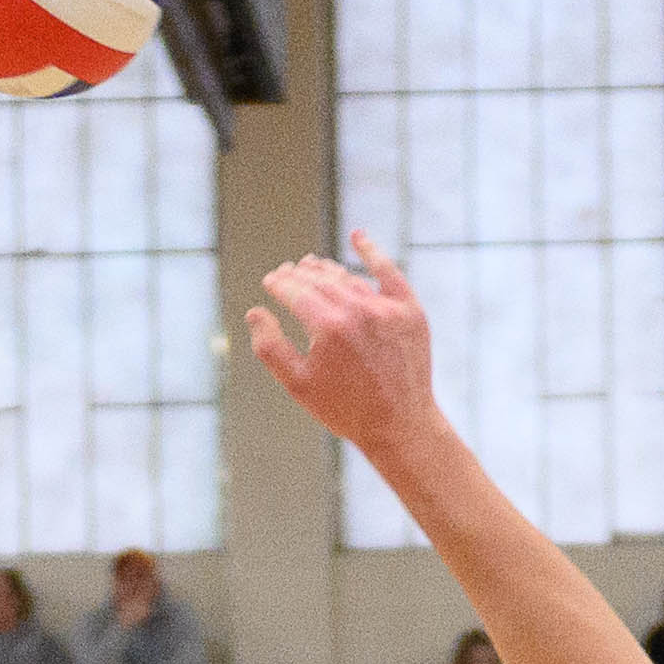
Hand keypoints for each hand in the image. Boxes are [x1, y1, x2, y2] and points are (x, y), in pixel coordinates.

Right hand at [246, 230, 440, 469]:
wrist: (400, 426)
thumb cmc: (345, 410)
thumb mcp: (299, 385)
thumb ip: (271, 348)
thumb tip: (254, 313)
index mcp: (327, 327)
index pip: (294, 291)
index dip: (278, 283)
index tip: (270, 281)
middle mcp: (357, 310)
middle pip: (319, 280)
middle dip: (298, 274)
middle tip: (287, 272)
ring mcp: (386, 307)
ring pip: (348, 277)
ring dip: (326, 269)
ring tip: (312, 266)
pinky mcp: (409, 310)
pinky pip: (388, 272)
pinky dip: (371, 253)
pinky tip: (357, 236)